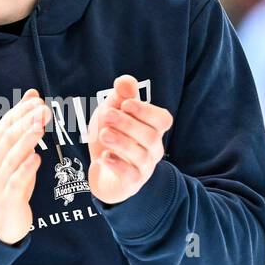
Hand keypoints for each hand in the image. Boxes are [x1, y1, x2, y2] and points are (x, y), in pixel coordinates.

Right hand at [0, 88, 49, 243]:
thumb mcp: (15, 152)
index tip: (37, 100)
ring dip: (25, 141)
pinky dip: (25, 170)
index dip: (20, 111)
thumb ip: (22, 125)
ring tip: (39, 127)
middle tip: (42, 109)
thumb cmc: (8, 182)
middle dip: (25, 122)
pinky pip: (15, 182)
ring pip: (11, 157)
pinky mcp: (7, 198)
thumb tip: (33, 95)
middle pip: (8, 138)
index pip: (6, 125)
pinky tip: (36, 158)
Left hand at [87, 74, 173, 204]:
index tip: (125, 103)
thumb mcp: (112, 112)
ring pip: (141, 155)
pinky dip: (118, 165)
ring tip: (103, 134)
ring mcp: (144, 167)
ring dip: (121, 142)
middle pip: (151, 136)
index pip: (163, 120)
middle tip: (107, 115)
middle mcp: (153, 149)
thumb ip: (120, 95)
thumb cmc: (112, 137)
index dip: (146, 111)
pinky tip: (104, 156)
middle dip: (128, 124)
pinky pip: (131, 175)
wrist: (102, 171)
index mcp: (152, 129)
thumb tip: (125, 81)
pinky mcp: (131, 183)